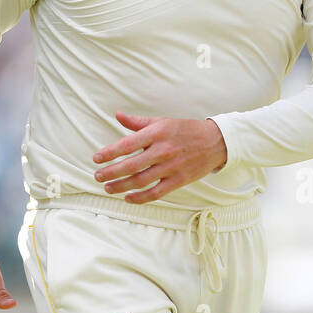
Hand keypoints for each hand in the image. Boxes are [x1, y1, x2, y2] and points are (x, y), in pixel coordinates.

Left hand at [92, 112, 227, 202]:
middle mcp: (162, 150)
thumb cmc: (185, 130)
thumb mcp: (162, 122)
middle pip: (131, 165)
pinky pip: (156, 192)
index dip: (109, 153)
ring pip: (141, 180)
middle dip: (111, 172)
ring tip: (108, 188)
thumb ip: (138, 122)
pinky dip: (140, 198)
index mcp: (157, 133)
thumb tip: (118, 115)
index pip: (127, 144)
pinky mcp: (179, 180)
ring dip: (121, 186)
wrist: (215, 141)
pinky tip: (128, 198)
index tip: (96, 159)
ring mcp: (171, 166)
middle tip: (97, 176)